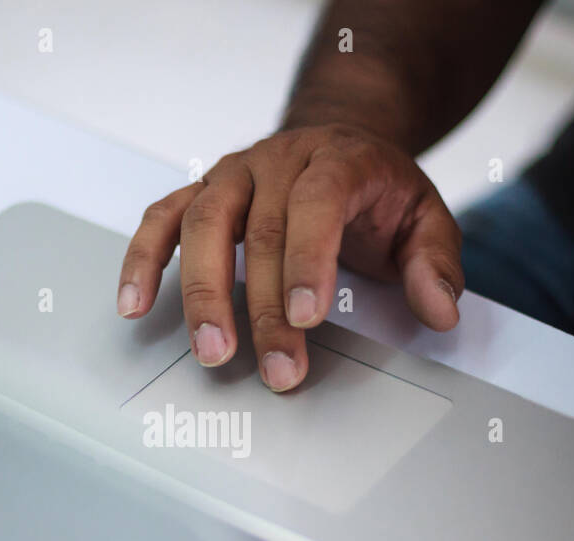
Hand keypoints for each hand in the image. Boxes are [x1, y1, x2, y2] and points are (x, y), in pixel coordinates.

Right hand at [117, 123, 462, 391]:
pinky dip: (142, 261)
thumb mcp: (425, 217)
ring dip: (201, 293)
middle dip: (265, 308)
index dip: (309, 259)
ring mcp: (232, 175)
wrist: (340, 139)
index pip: (318, 202)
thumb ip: (436, 262)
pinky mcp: (202, 194)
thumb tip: (439, 310)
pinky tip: (134, 304)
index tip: (308, 316)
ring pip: (203, 224)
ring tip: (210, 350)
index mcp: (337, 159)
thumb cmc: (377, 190)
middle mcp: (277, 161)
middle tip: (277, 368)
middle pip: (260, 230)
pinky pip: (161, 220)